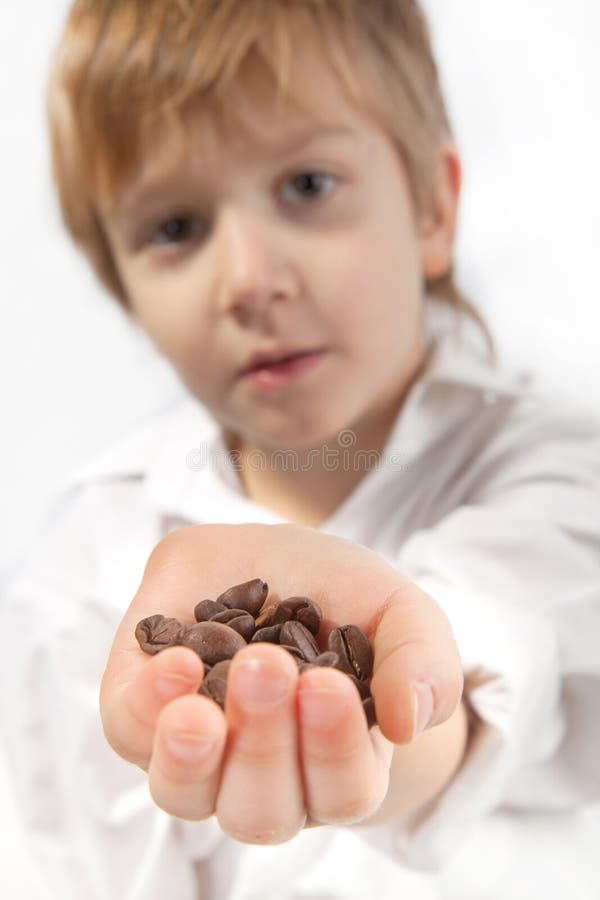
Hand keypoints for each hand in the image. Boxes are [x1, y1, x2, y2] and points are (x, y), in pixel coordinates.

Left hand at [100, 524, 463, 842]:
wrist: (275, 556)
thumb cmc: (346, 597)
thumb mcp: (400, 610)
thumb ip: (423, 661)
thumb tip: (408, 720)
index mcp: (339, 763)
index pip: (342, 791)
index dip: (333, 750)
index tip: (326, 684)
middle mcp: (268, 777)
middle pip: (262, 809)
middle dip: (265, 742)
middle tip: (267, 666)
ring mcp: (201, 753)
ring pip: (187, 796)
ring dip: (194, 756)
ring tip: (197, 708)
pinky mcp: (143, 712)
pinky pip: (131, 737)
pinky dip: (145, 711)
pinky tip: (172, 665)